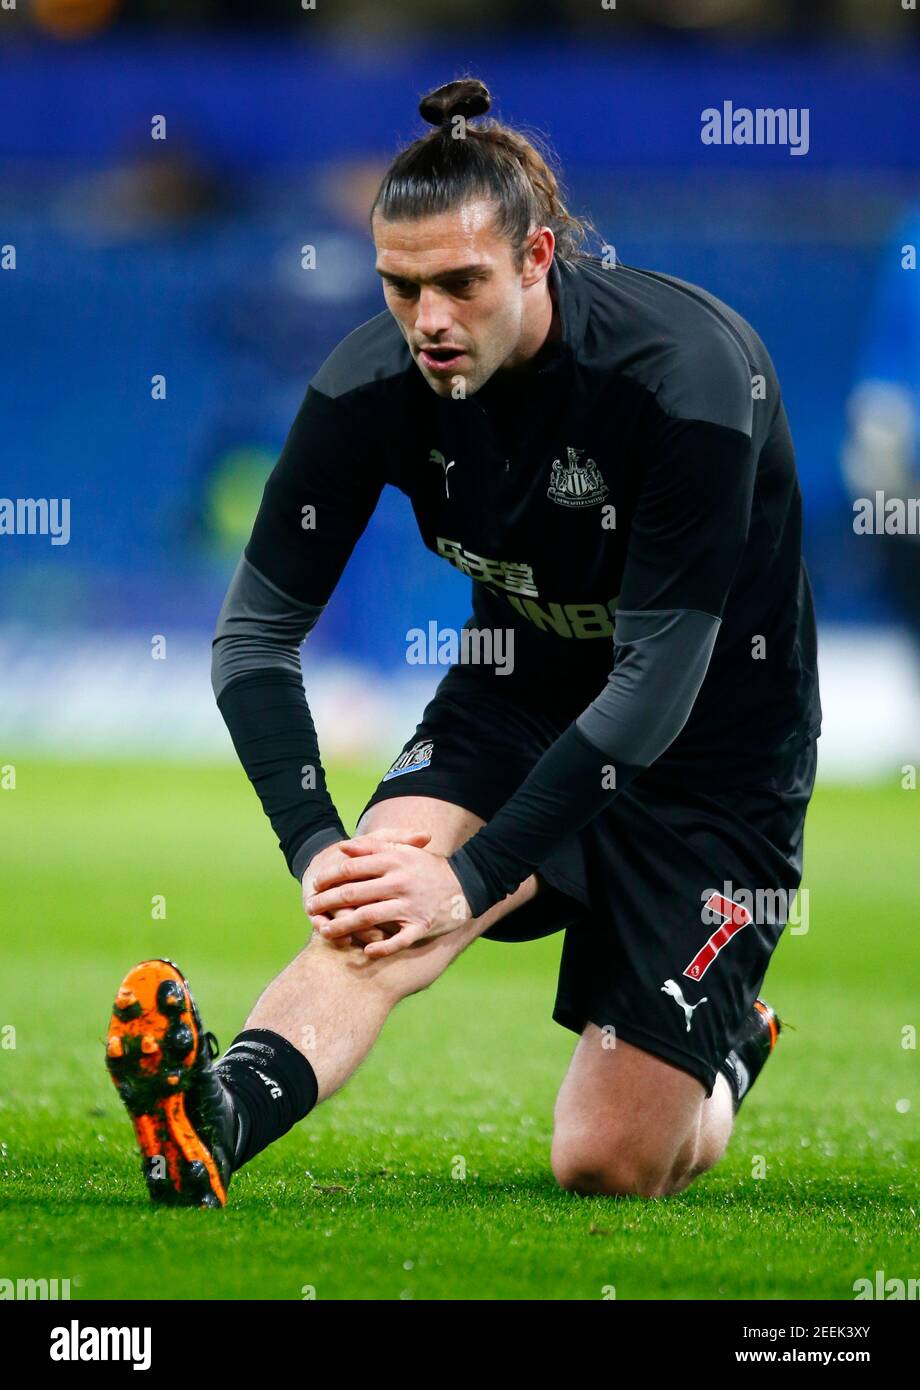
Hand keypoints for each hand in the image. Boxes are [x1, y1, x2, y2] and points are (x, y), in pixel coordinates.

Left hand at [306, 835, 471, 957]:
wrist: (465, 884)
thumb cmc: (426, 867)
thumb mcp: (401, 851)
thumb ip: (372, 847)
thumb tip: (343, 848)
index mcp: (393, 861)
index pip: (352, 868)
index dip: (330, 877)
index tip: (316, 885)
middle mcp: (399, 882)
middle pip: (354, 893)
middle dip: (328, 902)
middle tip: (310, 909)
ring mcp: (410, 905)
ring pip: (369, 917)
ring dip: (343, 926)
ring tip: (325, 933)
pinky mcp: (421, 926)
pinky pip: (399, 940)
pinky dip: (382, 947)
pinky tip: (366, 950)